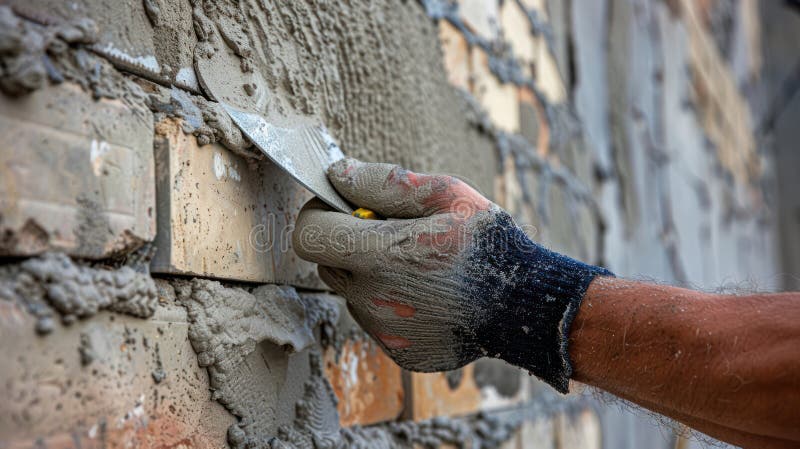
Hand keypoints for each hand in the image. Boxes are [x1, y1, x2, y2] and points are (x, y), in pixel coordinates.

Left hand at [293, 158, 610, 391]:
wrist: (525, 305)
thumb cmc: (487, 243)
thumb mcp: (444, 193)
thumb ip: (383, 182)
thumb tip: (336, 174)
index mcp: (383, 256)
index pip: (308, 235)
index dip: (319, 214)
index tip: (344, 207)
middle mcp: (375, 299)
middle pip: (327, 263)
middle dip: (347, 243)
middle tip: (391, 233)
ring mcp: (385, 330)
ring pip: (352, 292)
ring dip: (371, 275)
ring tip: (418, 267)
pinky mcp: (397, 350)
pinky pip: (376, 318)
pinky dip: (392, 303)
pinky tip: (428, 294)